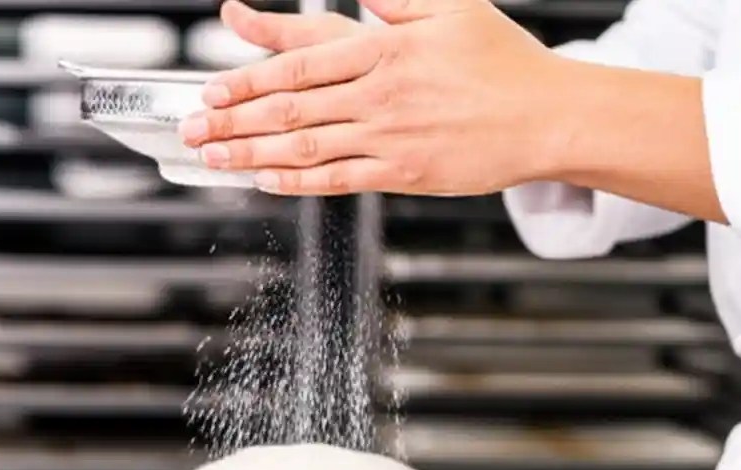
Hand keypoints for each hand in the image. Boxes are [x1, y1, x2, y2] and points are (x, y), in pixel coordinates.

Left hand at [179, 0, 563, 195]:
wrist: (549, 118)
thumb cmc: (503, 63)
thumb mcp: (450, 7)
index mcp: (386, 48)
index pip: (299, 62)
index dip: (247, 76)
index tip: (212, 88)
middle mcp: (380, 94)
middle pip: (288, 107)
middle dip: (232, 119)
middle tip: (192, 129)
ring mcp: (390, 138)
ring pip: (304, 146)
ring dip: (250, 152)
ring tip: (213, 157)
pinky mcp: (403, 174)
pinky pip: (337, 180)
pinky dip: (296, 180)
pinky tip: (265, 179)